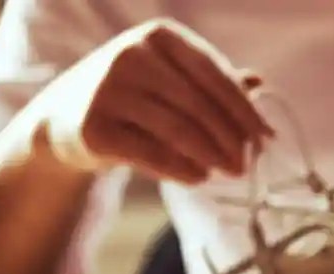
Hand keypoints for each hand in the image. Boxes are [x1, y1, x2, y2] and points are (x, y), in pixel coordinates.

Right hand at [30, 18, 272, 183]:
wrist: (66, 119)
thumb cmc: (136, 97)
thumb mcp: (173, 78)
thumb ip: (213, 80)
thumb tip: (260, 83)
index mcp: (159, 35)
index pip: (214, 74)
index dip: (245, 110)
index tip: (267, 138)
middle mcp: (131, 54)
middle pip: (200, 105)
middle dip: (232, 139)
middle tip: (250, 165)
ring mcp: (108, 89)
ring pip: (179, 130)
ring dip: (213, 157)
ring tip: (233, 172)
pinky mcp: (94, 127)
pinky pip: (153, 154)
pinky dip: (184, 169)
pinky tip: (201, 178)